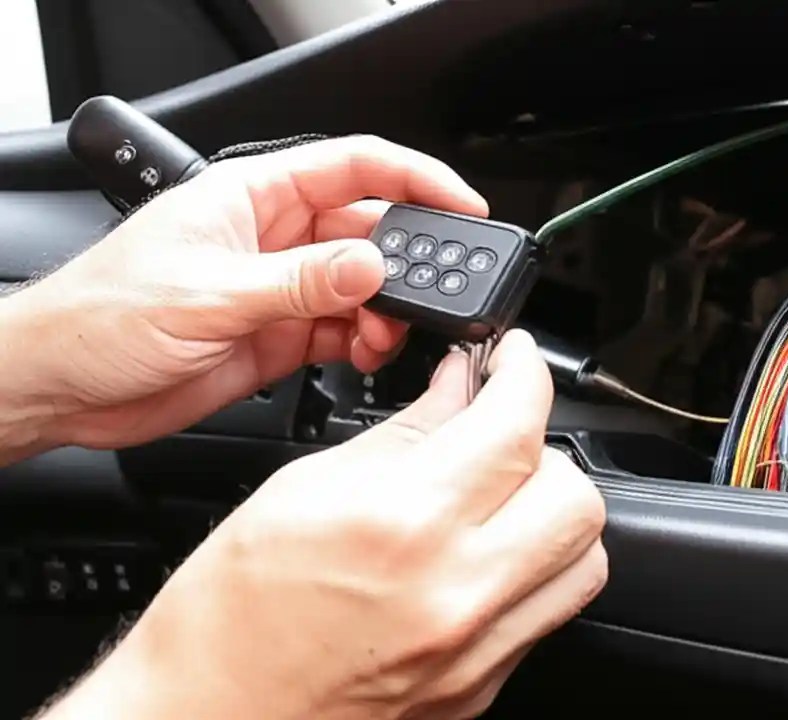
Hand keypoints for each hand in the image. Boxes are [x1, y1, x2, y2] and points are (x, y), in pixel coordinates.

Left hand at [0, 136, 486, 454]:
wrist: (60, 387)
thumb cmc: (101, 316)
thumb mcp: (209, 292)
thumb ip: (299, 282)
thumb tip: (370, 266)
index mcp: (253, 196)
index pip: (354, 167)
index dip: (415, 178)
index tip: (463, 205)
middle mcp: (274, 237)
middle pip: (368, 230)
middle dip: (407, 259)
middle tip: (433, 290)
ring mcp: (279, 287)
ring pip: (362, 286)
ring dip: (386, 310)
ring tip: (385, 333)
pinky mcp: (278, 335)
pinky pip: (344, 329)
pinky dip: (365, 343)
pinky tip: (364, 352)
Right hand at [43, 331, 608, 719]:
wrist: (207, 719)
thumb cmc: (227, 619)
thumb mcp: (300, 491)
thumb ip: (402, 434)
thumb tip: (458, 387)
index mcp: (402, 525)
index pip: (515, 425)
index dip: (524, 373)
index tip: (513, 360)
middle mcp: (455, 591)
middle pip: (575, 494)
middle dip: (545, 446)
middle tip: (502, 433)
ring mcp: (476, 648)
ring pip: (582, 556)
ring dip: (552, 511)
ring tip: (500, 498)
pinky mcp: (482, 685)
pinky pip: (548, 610)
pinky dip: (533, 569)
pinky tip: (485, 554)